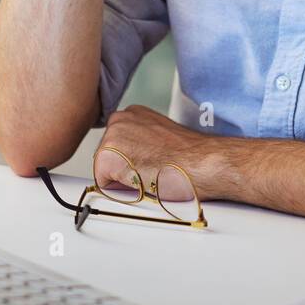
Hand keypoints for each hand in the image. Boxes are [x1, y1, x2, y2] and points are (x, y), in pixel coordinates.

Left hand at [96, 104, 232, 200]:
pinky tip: (143, 179)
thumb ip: (143, 142)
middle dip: (124, 170)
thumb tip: (136, 158)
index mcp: (133, 113)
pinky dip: (121, 190)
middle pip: (108, 158)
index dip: (133, 162)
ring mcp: (111, 136)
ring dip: (124, 179)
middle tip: (152, 169)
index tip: (152, 162)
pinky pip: (104, 184)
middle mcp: (119, 119)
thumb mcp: (162, 139)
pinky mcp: (106, 156)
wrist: (201, 162)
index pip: (118, 147)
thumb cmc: (191, 157)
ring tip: (150, 173)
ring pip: (105, 171)